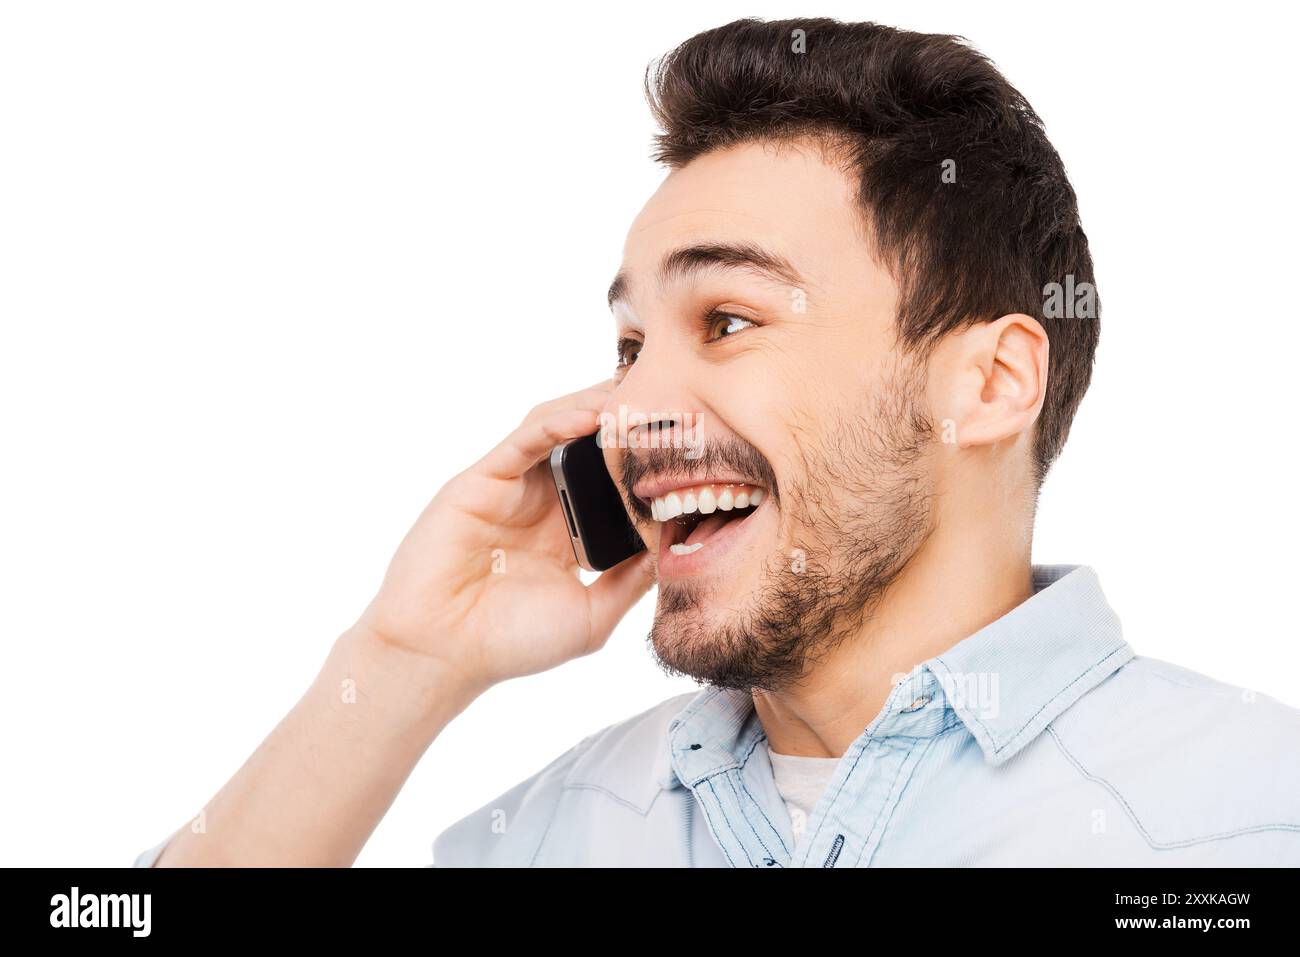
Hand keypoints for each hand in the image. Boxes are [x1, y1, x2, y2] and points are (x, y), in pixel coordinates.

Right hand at [351, 379, 654, 695]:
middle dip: (624, 420)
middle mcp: (542, 502)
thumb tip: (674, 548)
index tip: (691, 446)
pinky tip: (591, 415)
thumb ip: (631, 583)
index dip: (645, 462)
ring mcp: (512, 488)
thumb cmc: (510, 644)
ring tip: (635, 397)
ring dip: (596, 408)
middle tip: (671, 399)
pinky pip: (524, 439)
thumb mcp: (591, 617)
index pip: (614, 482)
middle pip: (589, 444)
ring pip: (559, 429)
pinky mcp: (482, 480)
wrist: (442, 653)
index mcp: (569, 532)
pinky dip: (558, 421)